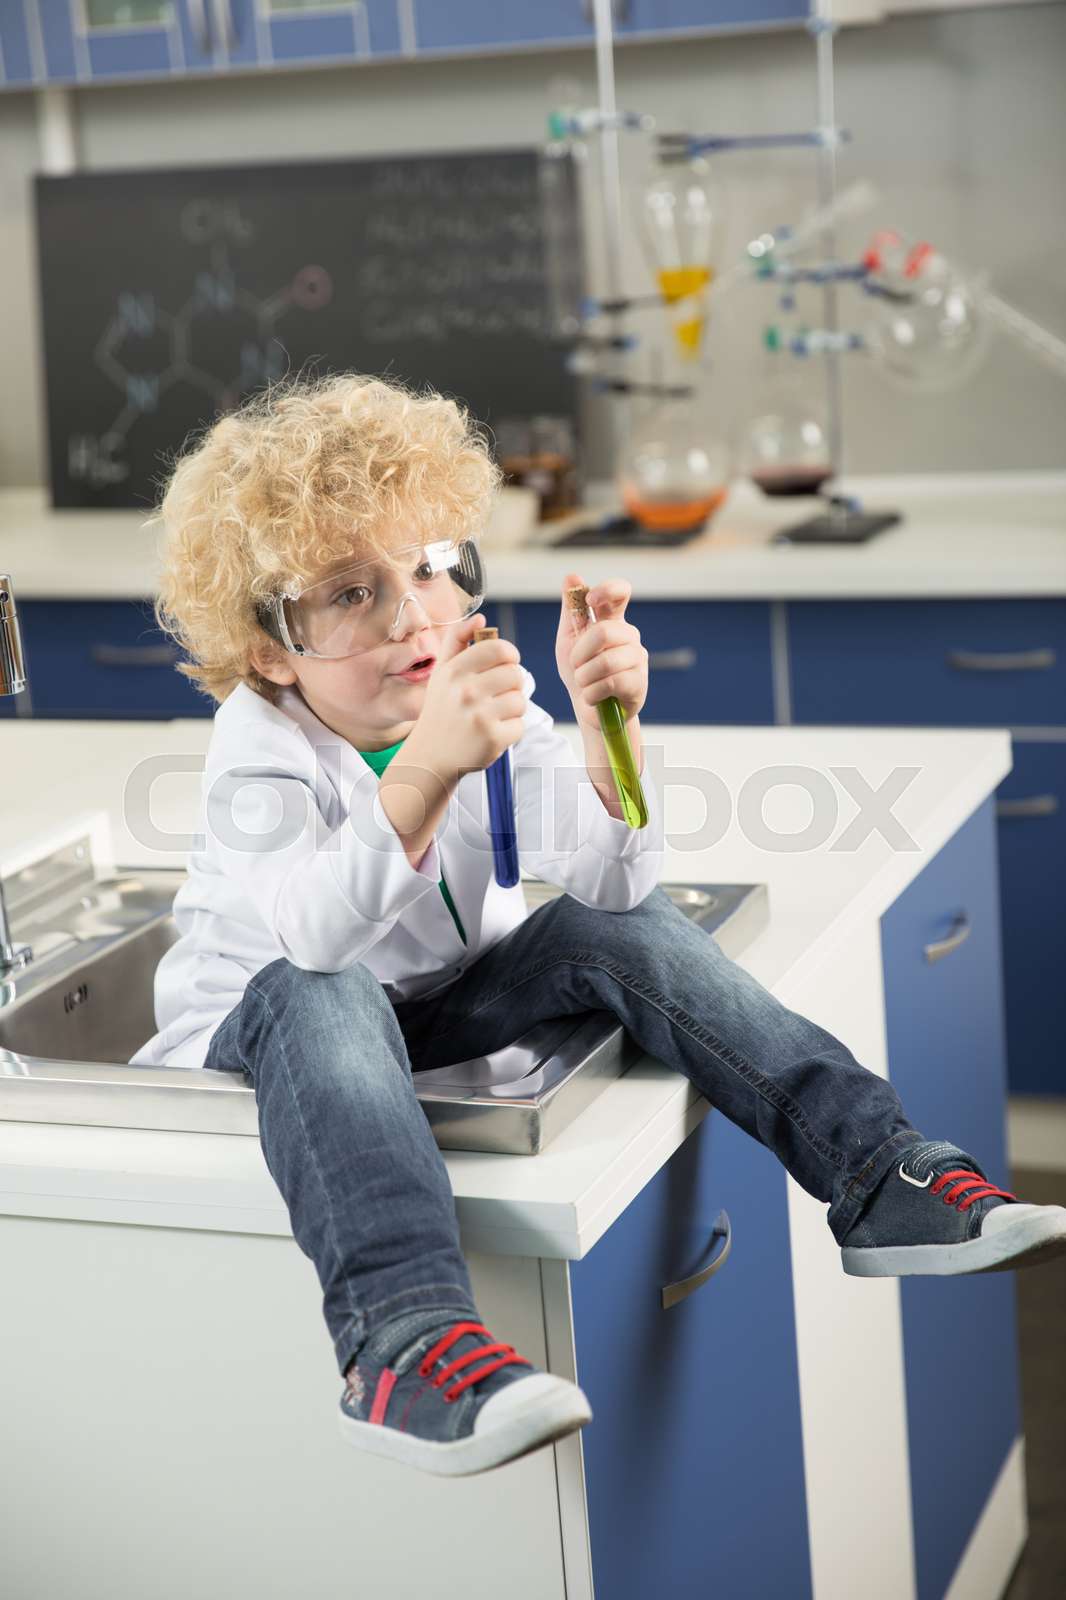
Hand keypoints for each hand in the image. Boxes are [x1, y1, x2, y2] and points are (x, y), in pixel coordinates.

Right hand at [406, 612, 525, 780]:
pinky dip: (511, 730)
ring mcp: (480, 716)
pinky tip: (492, 733)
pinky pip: (519, 725)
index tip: (505, 664)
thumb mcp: (441, 673)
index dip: (509, 655)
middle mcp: (466, 691)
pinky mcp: (492, 739)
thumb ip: (457, 640)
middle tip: (497, 695)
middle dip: (511, 684)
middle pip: (515, 674)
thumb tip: (481, 617)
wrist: (429, 757)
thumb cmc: (440, 711)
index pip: (500, 649)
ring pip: (520, 700)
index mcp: (454, 671)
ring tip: (493, 715)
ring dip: (512, 708)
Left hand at [554, 571, 648, 734]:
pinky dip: (592, 693)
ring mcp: (637, 659)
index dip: (607, 590)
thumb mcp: (568, 639)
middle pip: (605, 631)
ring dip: (584, 677)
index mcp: (612, 620)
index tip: (590, 601)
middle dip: (580, 653)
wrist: (589, 710)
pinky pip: (610, 683)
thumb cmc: (579, 672)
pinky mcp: (639, 683)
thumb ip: (571, 609)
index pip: (620, 592)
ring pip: (606, 661)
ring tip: (584, 684)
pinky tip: (592, 696)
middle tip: (576, 666)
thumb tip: (572, 575)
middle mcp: (629, 635)